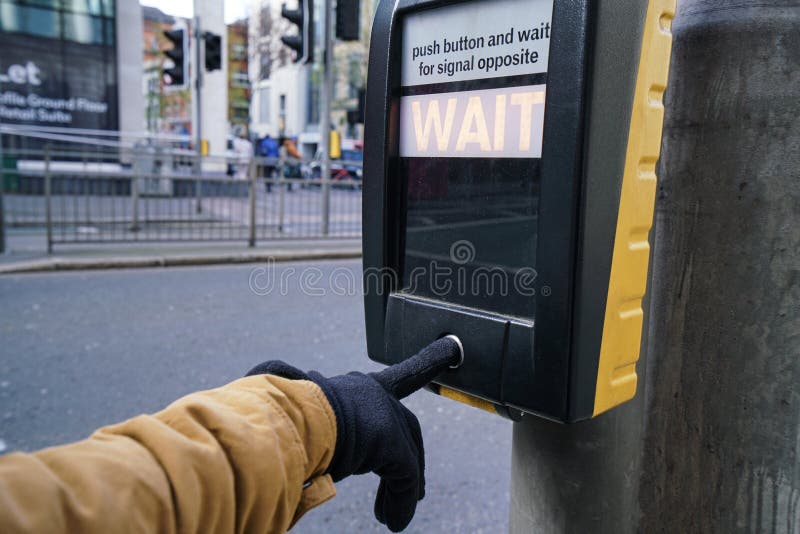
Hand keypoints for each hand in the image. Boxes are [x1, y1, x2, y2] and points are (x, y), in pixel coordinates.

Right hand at [247, 337, 460, 531]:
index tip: (449, 348)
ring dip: (402, 486)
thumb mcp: (302, 426)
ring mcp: (383, 412)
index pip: (398, 374)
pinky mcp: (390, 438)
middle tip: (409, 490)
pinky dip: (401, 499)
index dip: (426, 363)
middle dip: (409, 459)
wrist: (279, 422)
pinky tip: (393, 521)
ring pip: (405, 454)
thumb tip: (298, 459)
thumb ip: (312, 433)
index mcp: (353, 387)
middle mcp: (372, 392)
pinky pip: (404, 474)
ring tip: (390, 515)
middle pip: (404, 426)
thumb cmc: (278, 423)